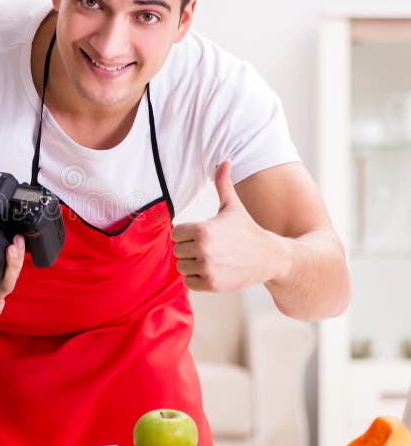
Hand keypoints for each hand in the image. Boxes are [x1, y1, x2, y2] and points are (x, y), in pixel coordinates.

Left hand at [171, 160, 281, 291]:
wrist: (270, 257)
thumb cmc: (247, 230)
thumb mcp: (233, 206)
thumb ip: (223, 183)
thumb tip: (225, 160)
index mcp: (203, 229)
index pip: (176, 233)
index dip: (188, 234)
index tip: (204, 234)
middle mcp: (203, 250)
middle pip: (178, 251)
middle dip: (191, 249)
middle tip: (211, 247)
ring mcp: (207, 269)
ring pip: (182, 267)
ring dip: (194, 264)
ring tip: (213, 259)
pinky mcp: (212, 285)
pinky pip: (189, 282)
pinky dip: (198, 279)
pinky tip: (214, 271)